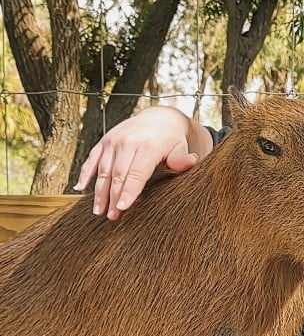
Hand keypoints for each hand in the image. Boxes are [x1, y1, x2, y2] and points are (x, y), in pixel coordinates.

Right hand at [74, 107, 201, 220]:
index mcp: (147, 146)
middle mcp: (127, 142)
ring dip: (99, 192)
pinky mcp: (105, 141)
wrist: (159, 119)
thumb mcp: (180, 149)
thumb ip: (181, 159)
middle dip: (113, 197)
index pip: (136, 173)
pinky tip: (80, 188)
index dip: (129, 191)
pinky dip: (85, 173)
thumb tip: (191, 160)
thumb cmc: (172, 140)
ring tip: (98, 211)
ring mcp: (113, 141)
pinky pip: (92, 158)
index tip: (122, 207)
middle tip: (112, 217)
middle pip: (118, 175)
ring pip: (103, 169)